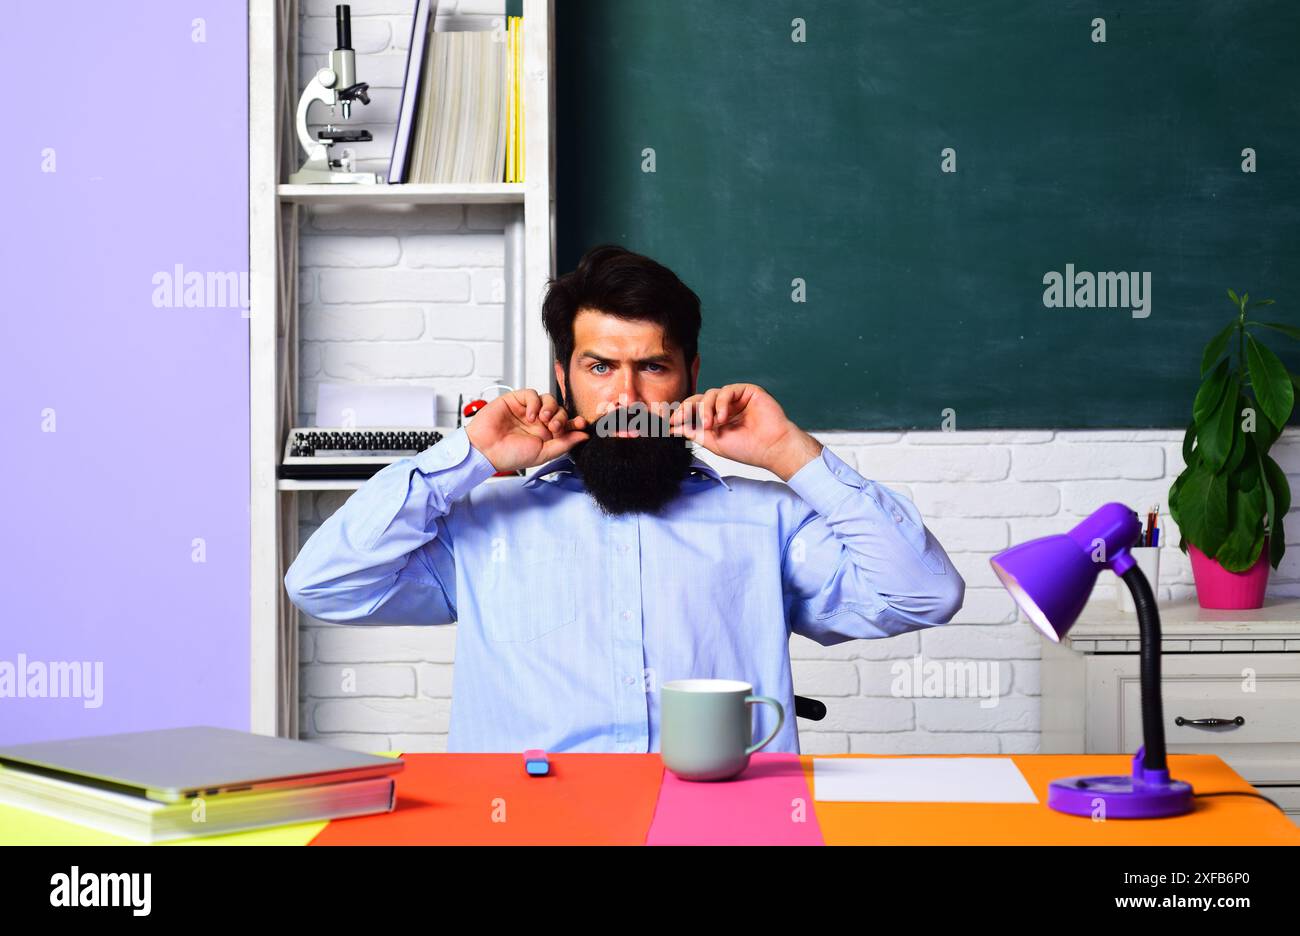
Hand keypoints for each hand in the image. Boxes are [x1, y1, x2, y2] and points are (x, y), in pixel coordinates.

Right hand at [465, 389, 589, 471]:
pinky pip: (532, 394)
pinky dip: (535, 403)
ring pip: (548, 399)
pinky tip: (530, 415)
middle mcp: (538, 422)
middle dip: (561, 417)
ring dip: (550, 408)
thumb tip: (584, 436)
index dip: (575, 422)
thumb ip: (564, 444)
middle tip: (554, 427)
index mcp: (546, 435)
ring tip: (543, 420)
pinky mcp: (515, 400)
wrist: (486, 450)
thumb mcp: (543, 453)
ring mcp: (527, 410)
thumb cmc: (510, 455)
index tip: (581, 424)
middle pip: (560, 410)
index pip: (566, 424)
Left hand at [667, 383, 821, 480]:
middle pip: (699, 399)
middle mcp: (724, 407)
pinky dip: (721, 403)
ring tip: (711, 425)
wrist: (771, 448)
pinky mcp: (747, 391)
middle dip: (688, 408)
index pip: (694, 410)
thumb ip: (694, 432)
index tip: (670, 422)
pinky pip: (727, 390)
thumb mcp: (713, 442)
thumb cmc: (747, 448)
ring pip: (710, 394)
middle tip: (681, 419)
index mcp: (716, 419)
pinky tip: (723, 417)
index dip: (681, 414)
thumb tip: (673, 428)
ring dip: (706, 409)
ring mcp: (736, 398)